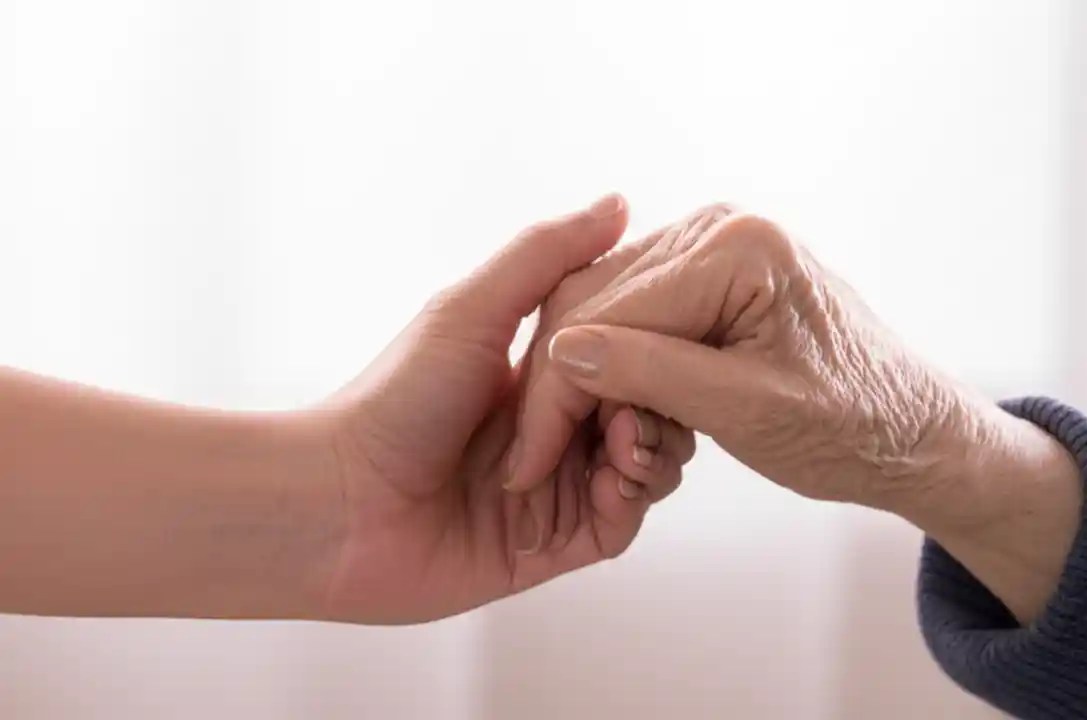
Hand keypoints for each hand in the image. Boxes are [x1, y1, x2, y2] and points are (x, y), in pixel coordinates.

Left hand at [314, 195, 691, 623]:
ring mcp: (557, 489)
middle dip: (662, 406)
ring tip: (625, 443)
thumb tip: (618, 202)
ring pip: (646, 470)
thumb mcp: (473, 308)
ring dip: (652, 452)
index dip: (655, 349)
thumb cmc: (395, 398)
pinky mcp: (555, 545)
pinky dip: (631, 502)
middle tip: (644, 405)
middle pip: (649, 414)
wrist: (339, 504)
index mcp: (543, 376)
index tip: (670, 337)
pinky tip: (614, 481)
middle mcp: (556, 431)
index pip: (630, 358)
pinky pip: (621, 526)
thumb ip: (546, 256)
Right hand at [507, 207, 1081, 622]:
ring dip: (594, 382)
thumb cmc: (852, 427)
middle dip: (568, 387)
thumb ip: (654, 376)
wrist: (908, 431)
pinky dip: (621, 371)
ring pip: (604, 310)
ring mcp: (711, 246)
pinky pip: (634, 316)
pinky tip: (635, 417)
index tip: (527, 461)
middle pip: (595, 302)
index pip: (609, 314)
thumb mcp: (749, 412)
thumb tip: (564, 355)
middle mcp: (719, 226)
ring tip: (615, 445)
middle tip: (548, 462)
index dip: (559, 393)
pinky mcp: (708, 274)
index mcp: (738, 245)